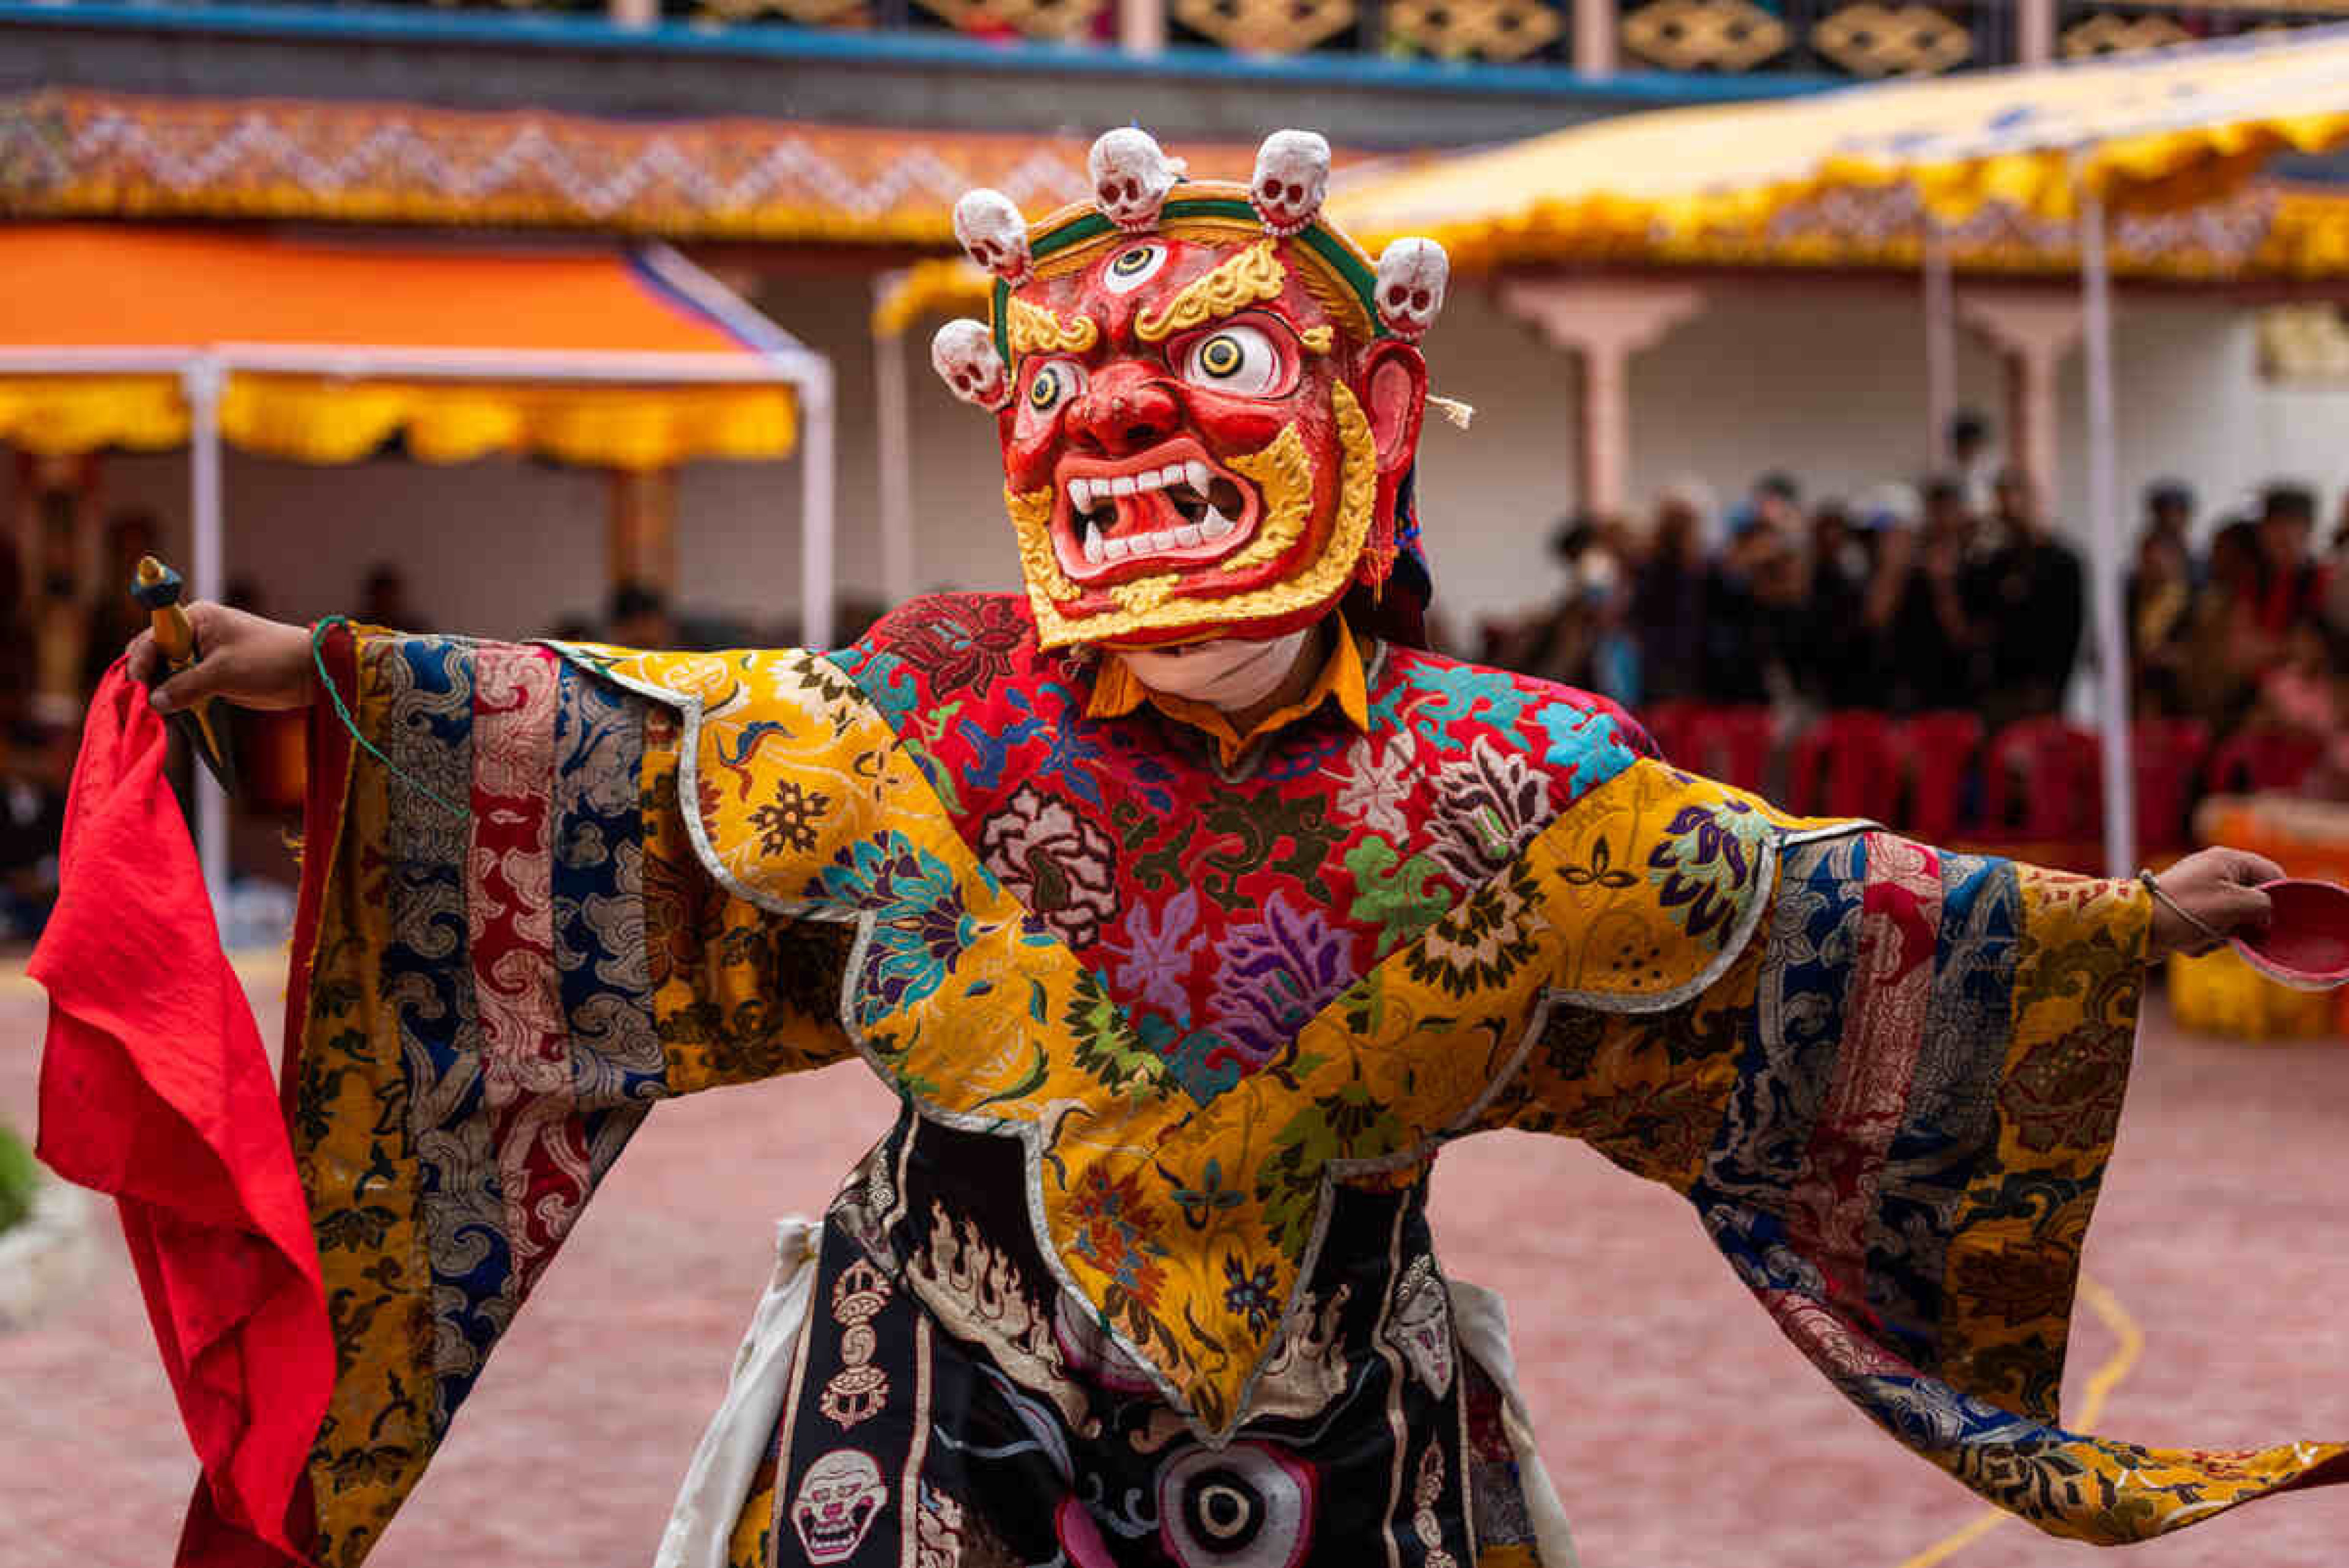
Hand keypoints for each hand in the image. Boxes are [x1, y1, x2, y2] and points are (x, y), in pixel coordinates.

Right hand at [124, 602, 317, 713]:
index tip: (137, 681)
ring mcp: (202, 655)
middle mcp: (195, 633)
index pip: (154, 635)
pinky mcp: (212, 676)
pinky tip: (174, 715)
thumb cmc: (271, 660)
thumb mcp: (225, 673)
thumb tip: (156, 702)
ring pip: (169, 674)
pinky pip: (185, 687)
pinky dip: (178, 700)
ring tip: (158, 713)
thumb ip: (186, 686)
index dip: (141, 657)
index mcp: (195, 619)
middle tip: (147, 703)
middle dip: (149, 678)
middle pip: (156, 655)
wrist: (309, 672)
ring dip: (163, 692)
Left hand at [2143, 847, 2284, 959]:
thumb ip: (2263, 905)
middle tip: (2228, 928)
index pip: (2271, 873)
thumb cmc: (2187, 908)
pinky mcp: (2186, 913)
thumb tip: (2266, 916)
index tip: (2276, 919)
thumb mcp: (2235, 903)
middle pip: (2250, 901)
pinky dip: (2201, 939)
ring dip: (2219, 935)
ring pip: (2230, 921)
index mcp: (2227, 859)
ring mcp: (2199, 893)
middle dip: (2241, 921)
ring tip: (2200, 934)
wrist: (2136, 927)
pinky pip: (2208, 930)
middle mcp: (2213, 872)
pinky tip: (2187, 941)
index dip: (2279, 897)